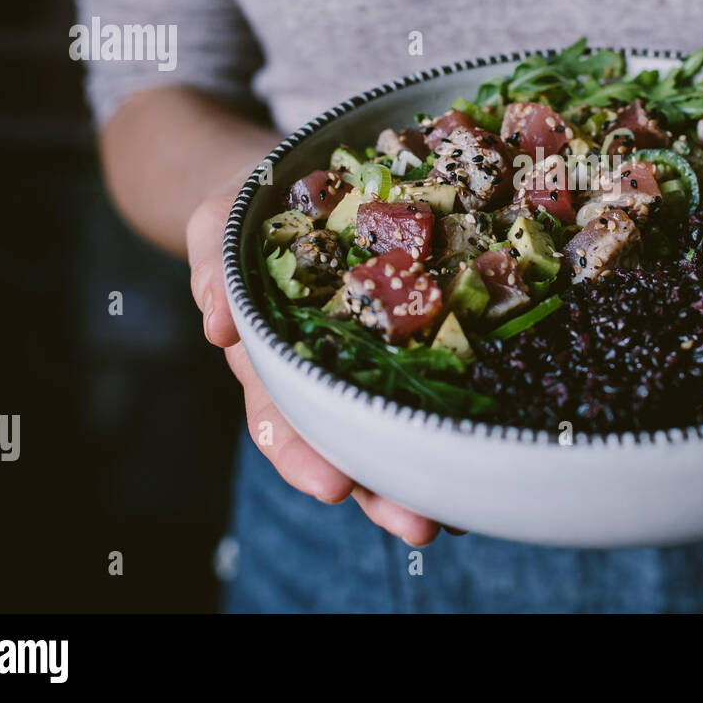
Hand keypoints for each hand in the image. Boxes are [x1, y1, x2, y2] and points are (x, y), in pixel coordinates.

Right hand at [186, 189, 446, 547]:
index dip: (303, 455)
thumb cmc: (256, 209)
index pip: (281, 418)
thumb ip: (213, 267)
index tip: (331, 484)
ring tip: (459, 509)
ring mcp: (376, 357)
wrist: (306, 180)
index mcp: (275, 356)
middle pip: (349, 442)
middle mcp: (327, 371)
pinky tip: (489, 453)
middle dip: (379, 489)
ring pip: (396, 425)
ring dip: (423, 471)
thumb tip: (219, 326)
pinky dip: (459, 417)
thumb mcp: (222, 225)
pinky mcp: (424, 332)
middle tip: (417, 521)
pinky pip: (440, 377)